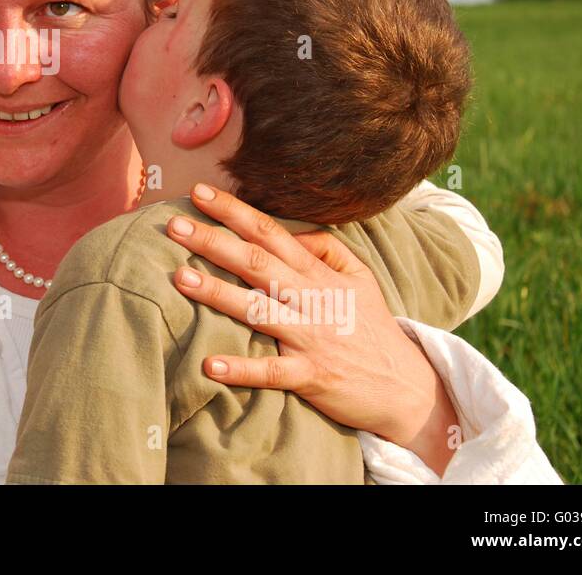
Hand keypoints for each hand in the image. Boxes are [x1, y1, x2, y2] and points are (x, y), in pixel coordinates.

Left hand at [167, 183, 459, 474]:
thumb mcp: (359, 278)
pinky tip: (210, 364)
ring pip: (257, 310)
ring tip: (179, 279)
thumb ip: (326, 248)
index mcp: (317, 274)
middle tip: (174, 226)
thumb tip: (291, 231)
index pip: (270, 233)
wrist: (407, 387)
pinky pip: (271, 371)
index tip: (200, 193)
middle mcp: (311, 299)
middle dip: (213, 242)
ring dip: (217, 294)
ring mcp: (311, 337)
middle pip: (255, 263)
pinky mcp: (312, 376)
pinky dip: (241, 369)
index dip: (235, 212)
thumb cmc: (372, 328)